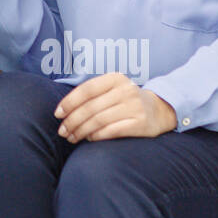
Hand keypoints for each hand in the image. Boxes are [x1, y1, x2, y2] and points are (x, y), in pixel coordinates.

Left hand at [54, 73, 177, 141]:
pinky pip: (112, 131)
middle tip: (62, 132)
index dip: (69, 102)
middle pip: (90, 107)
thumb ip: (91, 95)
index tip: (58, 114)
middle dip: (72, 121)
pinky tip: (89, 139)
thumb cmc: (126, 100)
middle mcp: (126, 90)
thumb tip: (62, 111)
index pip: (86, 89)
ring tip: (72, 138)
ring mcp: (134, 107)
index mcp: (115, 78)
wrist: (159, 110)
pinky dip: (97, 136)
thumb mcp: (112, 89)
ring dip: (81, 131)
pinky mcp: (140, 123)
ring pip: (99, 120)